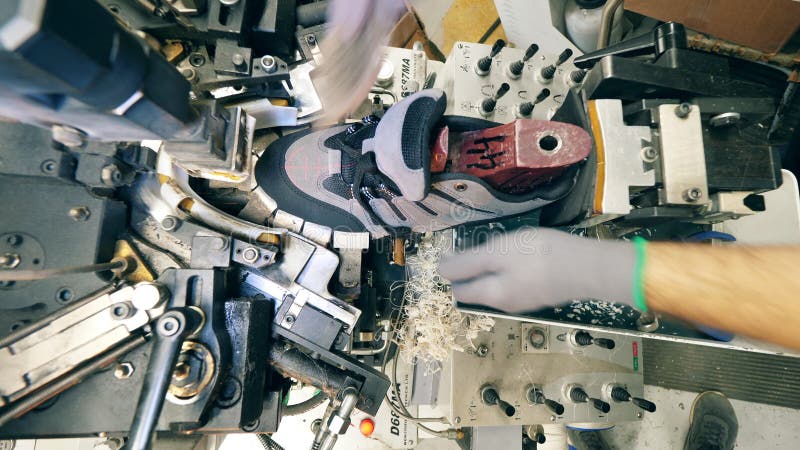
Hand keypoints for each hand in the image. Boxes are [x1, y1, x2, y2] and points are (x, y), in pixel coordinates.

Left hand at [438, 227, 635, 312]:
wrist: (588, 267)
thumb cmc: (539, 256)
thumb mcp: (497, 253)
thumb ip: (468, 263)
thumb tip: (442, 270)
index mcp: (491, 295)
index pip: (459, 290)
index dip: (452, 271)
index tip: (453, 251)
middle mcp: (505, 304)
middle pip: (477, 290)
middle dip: (471, 271)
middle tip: (475, 246)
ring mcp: (525, 300)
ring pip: (497, 287)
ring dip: (491, 270)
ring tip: (497, 247)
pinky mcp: (542, 293)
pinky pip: (516, 283)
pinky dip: (510, 270)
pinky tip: (519, 254)